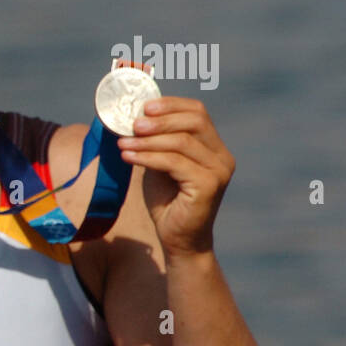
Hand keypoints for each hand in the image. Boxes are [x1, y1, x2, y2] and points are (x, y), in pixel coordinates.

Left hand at [117, 97, 234, 258]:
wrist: (179, 240)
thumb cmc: (167, 202)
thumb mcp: (159, 165)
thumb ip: (155, 143)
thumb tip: (133, 119)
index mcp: (214, 147)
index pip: (198, 113)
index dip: (171, 105)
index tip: (143, 106)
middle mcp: (222, 156)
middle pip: (194, 121)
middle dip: (160, 120)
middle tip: (132, 124)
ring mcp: (218, 171)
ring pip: (182, 142)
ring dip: (147, 140)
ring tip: (123, 142)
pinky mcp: (208, 185)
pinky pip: (174, 163)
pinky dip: (148, 157)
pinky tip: (128, 157)